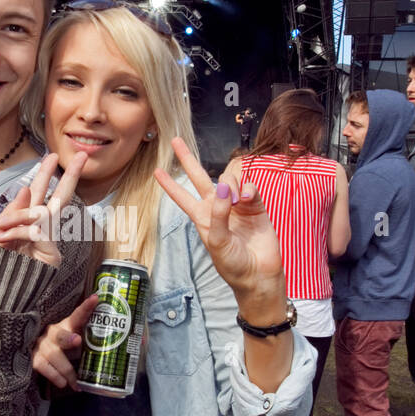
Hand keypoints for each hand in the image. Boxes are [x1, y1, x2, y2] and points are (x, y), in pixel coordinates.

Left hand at [0, 151, 86, 267]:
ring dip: (19, 216)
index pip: (41, 193)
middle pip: (61, 197)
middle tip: (82, 156)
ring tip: (0, 229)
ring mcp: (49, 241)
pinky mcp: (51, 254)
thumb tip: (27, 189)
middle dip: (70, 176)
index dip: (47, 174)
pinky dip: (17, 231)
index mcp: (28, 221)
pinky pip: (36, 230)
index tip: (52, 156)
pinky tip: (4, 237)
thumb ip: (11, 212)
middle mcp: (43, 228)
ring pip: (45, 212)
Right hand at [33, 294, 100, 389]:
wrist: (39, 355)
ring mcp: (42, 345)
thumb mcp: (78, 342)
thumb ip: (93, 343)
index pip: (78, 315)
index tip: (96, 298)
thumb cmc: (66, 348)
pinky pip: (43, 366)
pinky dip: (55, 376)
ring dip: (66, 369)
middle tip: (77, 341)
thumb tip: (125, 346)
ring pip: (53, 355)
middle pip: (60, 335)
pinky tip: (63, 383)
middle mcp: (53, 332)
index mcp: (67, 325)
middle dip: (68, 338)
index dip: (86, 307)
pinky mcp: (34, 358)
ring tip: (76, 382)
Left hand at [154, 138, 285, 308]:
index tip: (156, 171)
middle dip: (188, 159)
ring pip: (230, 178)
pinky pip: (250, 187)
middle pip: (200, 177)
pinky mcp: (256, 206)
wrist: (258, 274)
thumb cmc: (232, 263)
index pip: (182, 197)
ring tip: (238, 200)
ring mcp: (237, 205)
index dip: (170, 184)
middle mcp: (218, 207)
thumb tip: (225, 186)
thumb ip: (219, 213)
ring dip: (232, 182)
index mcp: (202, 217)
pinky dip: (249, 189)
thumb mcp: (216, 240)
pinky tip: (248, 199)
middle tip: (176, 141)